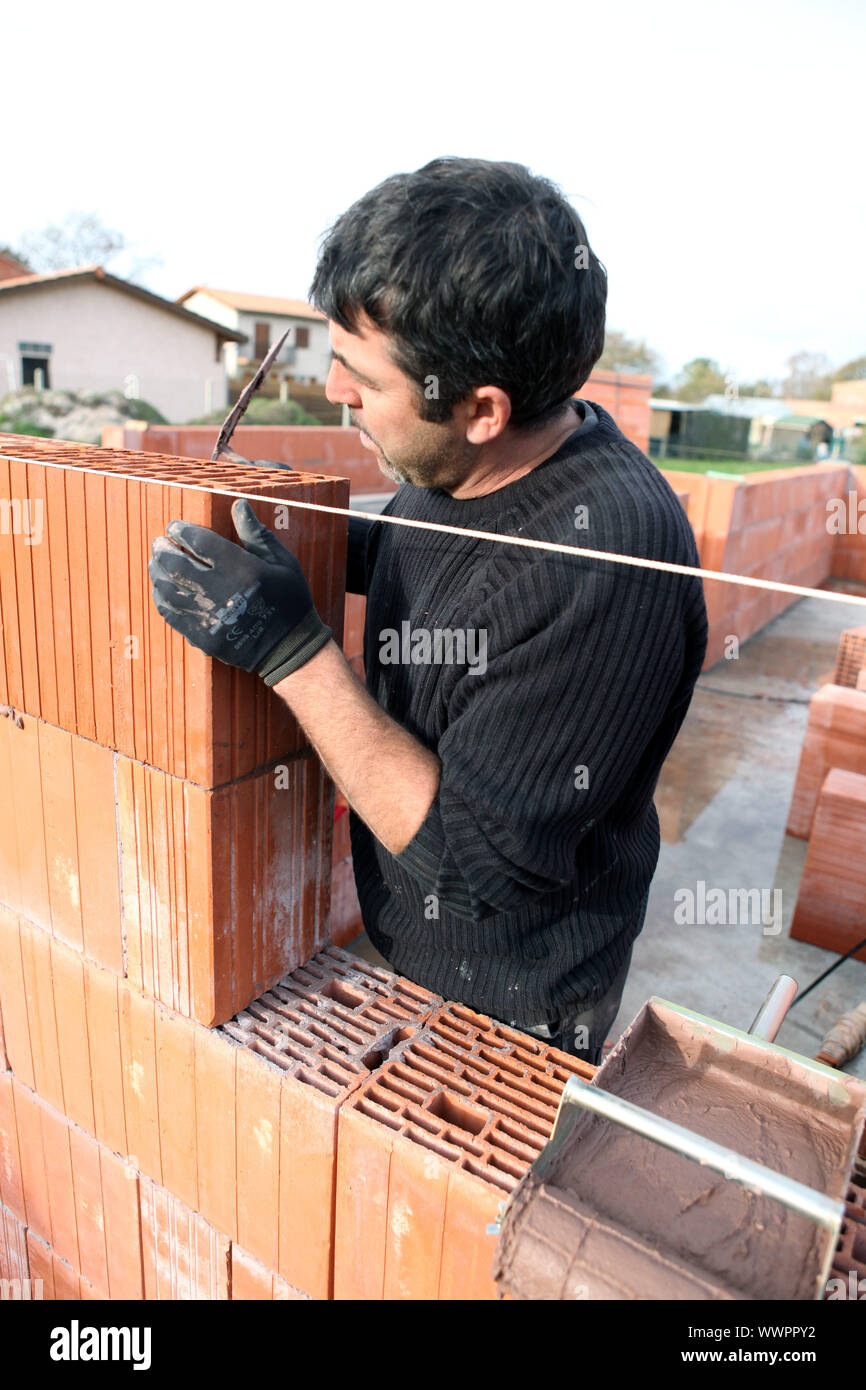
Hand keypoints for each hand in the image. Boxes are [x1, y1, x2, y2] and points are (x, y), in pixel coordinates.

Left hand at [148, 499, 331, 683]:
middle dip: (163, 550)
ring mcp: (209, 617)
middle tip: (158, 543)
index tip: (174, 527)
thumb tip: (238, 504)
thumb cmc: (290, 601)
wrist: (290, 649)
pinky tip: (161, 589)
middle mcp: (221, 592)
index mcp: (242, 570)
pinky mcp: (202, 636)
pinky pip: (172, 614)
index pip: (199, 542)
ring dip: (158, 573)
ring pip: (168, 589)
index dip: (182, 531)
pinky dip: (161, 598)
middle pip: (176, 564)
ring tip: (156, 563)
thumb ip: (257, 534)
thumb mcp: (283, 563)